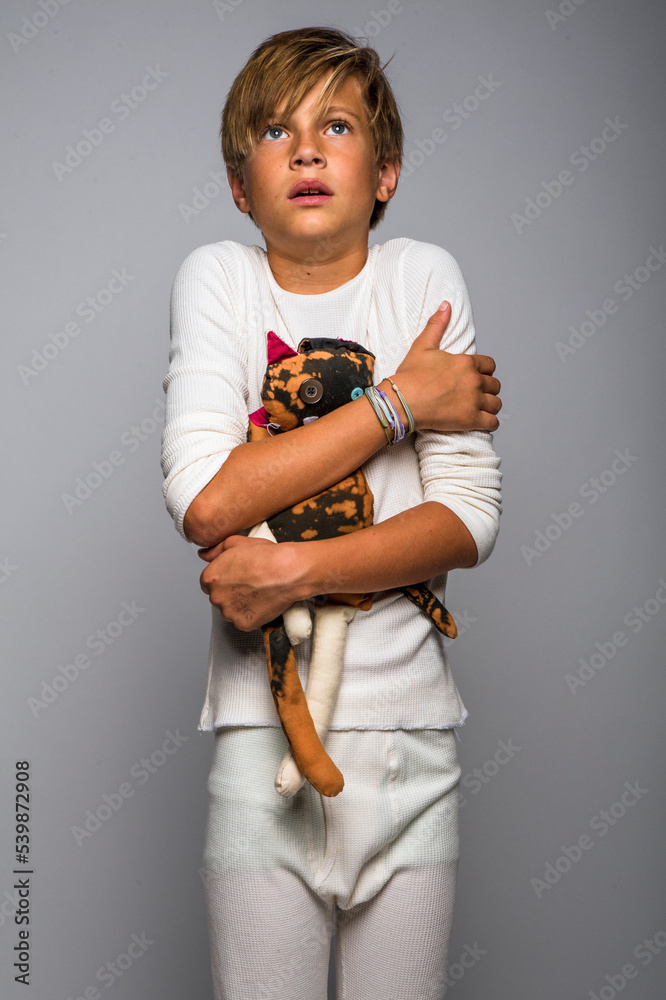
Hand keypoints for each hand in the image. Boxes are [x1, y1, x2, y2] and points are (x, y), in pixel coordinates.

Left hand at [197, 535, 304, 630]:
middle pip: (218, 598)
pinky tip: (261, 602)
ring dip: (240, 605)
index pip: (207, 583)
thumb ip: (215, 550)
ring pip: (230, 611)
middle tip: (249, 584)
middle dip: (230, 593)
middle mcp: (216, 597)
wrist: (288, 571)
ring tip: (257, 593)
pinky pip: (243, 621)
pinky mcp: (243, 623)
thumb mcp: (236, 542)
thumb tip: (203, 554)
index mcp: (210, 577)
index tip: (236, 578)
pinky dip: (251, 615)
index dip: (223, 580)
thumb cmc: (266, 556)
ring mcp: (229, 612)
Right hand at [387, 302, 501, 432]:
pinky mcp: (470, 419)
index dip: (484, 371)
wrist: (401, 401)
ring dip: (491, 406)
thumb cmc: (410, 376)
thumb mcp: (422, 346)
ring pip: (496, 403)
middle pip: (494, 385)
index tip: (477, 376)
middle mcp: (473, 380)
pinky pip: (492, 422)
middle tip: (477, 394)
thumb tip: (446, 305)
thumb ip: (437, 325)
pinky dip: (490, 423)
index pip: (489, 365)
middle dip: (488, 389)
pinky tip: (484, 422)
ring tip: (482, 408)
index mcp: (465, 362)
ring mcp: (473, 401)